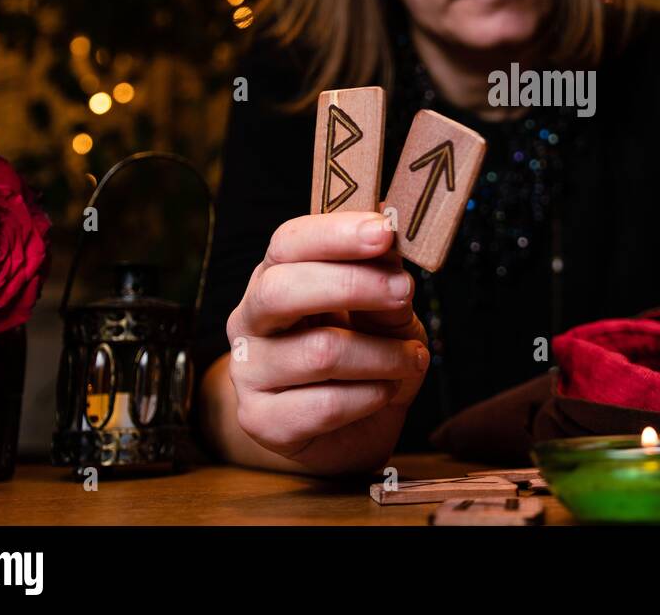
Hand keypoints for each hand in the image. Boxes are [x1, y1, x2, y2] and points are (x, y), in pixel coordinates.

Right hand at [224, 210, 428, 473]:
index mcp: (275, 275)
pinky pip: (325, 405)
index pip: (289, 242)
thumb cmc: (367, 352)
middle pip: (282, 289)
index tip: (384, 231)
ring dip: (382, 354)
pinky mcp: (260, 420)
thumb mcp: (385, 308)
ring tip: (411, 358)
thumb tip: (391, 241)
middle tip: (404, 291)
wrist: (355, 427)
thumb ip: (384, 277)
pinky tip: (386, 391)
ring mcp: (248, 371)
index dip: (335, 234)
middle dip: (353, 285)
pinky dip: (372, 396)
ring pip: (319, 352)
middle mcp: (249, 319)